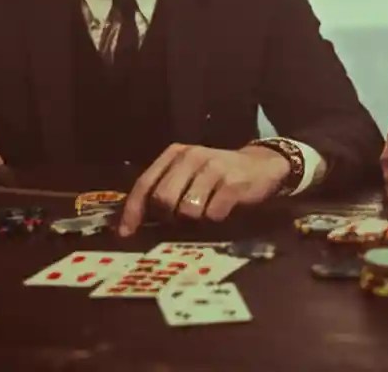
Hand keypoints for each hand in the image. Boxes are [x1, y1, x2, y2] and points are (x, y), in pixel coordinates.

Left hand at [117, 144, 290, 234]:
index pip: (145, 183)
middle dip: (169, 217)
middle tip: (182, 220)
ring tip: (206, 212)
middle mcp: (192, 157)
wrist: (262, 165)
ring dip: (195, 220)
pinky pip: (212, 215)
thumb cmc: (218, 175)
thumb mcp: (188, 174)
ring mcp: (213, 168)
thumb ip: (165, 190)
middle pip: (163, 199)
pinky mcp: (233, 183)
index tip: (125, 234)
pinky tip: (223, 211)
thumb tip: (135, 223)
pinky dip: (215, 220)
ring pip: (187, 210)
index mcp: (175, 154)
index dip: (132, 211)